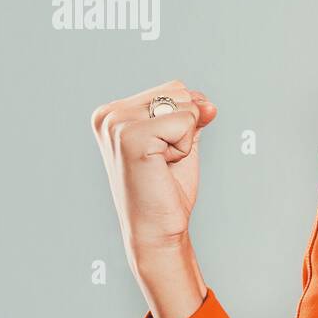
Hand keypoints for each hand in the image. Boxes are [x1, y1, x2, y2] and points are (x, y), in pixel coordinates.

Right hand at [91, 80, 217, 264]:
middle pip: (179, 92)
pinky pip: (185, 122)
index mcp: (112, 112)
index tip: (162, 152)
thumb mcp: (181, 141)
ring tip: (162, 164)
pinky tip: (162, 167)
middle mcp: (109, 114)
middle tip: (164, 161)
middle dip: (185, 127)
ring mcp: (116, 124)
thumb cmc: (166, 188)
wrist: (157, 228)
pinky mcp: (131, 137)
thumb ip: (192, 114)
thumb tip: (208, 104)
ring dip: (184, 139)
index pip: (174, 89)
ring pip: (184, 106)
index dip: (184, 120)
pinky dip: (183, 147)